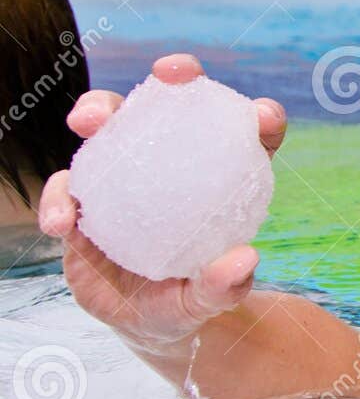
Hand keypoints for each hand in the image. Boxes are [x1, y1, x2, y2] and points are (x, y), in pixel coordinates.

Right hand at [37, 54, 286, 352]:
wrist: (142, 323)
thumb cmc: (186, 300)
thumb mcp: (207, 301)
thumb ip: (225, 286)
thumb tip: (245, 260)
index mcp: (219, 181)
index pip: (246, 138)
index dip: (258, 117)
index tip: (262, 115)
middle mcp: (172, 166)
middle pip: (174, 109)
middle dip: (174, 82)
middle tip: (167, 75)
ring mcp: (125, 176)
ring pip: (112, 127)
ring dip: (98, 111)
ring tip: (88, 124)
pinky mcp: (83, 199)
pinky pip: (67, 187)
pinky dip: (60, 198)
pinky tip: (61, 224)